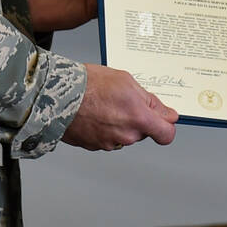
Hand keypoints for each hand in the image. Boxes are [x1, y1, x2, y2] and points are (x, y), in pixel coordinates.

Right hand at [61, 64, 178, 150]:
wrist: (58, 95)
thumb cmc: (89, 84)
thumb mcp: (126, 81)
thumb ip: (150, 101)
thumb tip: (167, 114)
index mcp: (139, 118)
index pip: (166, 134)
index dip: (166, 125)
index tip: (163, 118)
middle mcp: (127, 135)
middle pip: (143, 132)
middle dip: (138, 119)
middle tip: (122, 100)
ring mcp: (110, 143)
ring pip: (125, 135)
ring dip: (120, 123)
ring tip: (104, 104)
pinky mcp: (95, 146)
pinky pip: (108, 138)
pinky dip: (105, 128)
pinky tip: (95, 113)